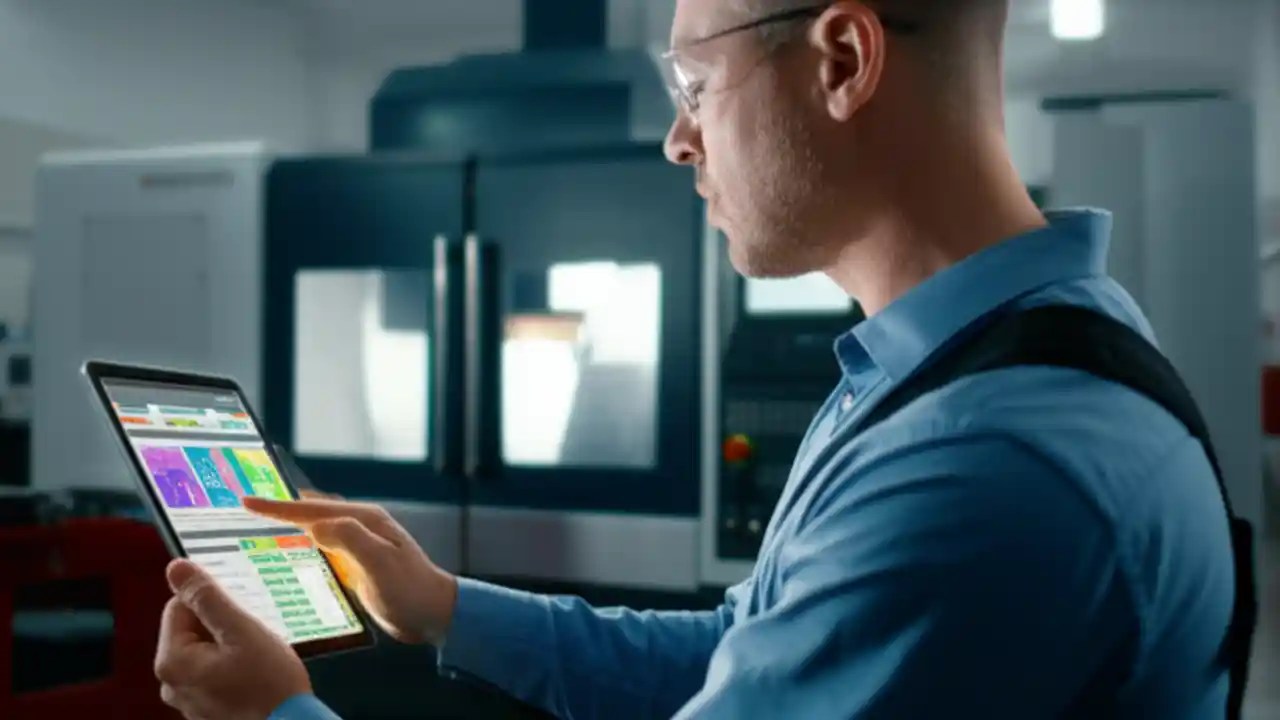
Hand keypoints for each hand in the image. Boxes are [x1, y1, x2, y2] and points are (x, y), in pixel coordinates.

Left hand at [155, 559, 310, 719]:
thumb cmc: (269, 682)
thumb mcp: (242, 630)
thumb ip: (207, 598)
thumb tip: (175, 567)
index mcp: (171, 661)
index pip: (179, 606)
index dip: (213, 604)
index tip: (241, 617)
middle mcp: (170, 683)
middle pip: (189, 630)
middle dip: (220, 626)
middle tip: (251, 637)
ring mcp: (185, 700)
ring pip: (202, 651)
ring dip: (227, 645)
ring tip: (256, 656)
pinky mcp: (202, 709)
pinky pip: (210, 672)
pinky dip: (230, 666)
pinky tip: (253, 673)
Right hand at [243, 492, 457, 644]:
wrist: (435, 614)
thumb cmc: (410, 589)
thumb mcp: (380, 562)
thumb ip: (350, 539)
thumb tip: (315, 525)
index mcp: (365, 520)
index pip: (313, 509)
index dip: (279, 506)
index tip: (247, 501)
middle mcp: (361, 527)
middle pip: (313, 513)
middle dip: (281, 510)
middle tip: (247, 508)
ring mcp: (360, 546)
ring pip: (316, 530)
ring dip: (289, 528)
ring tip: (259, 529)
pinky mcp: (358, 565)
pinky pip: (322, 550)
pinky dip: (302, 548)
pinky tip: (288, 558)